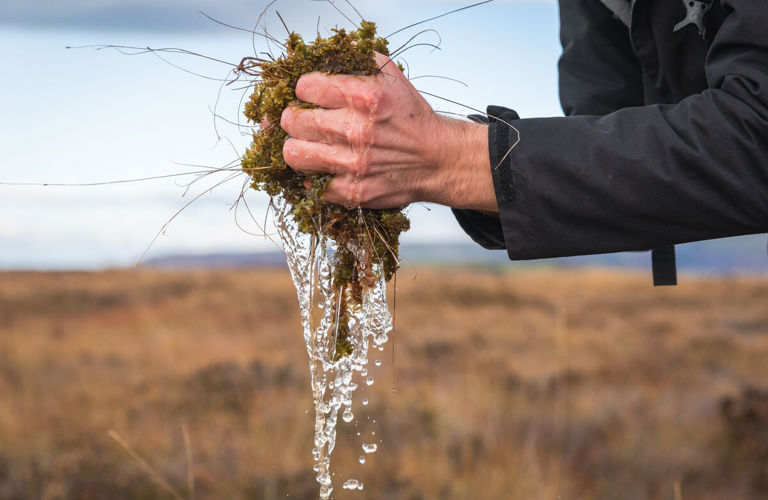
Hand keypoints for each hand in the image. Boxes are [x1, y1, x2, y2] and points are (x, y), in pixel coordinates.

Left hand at [280, 53, 497, 211]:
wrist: (437, 159)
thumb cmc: (411, 118)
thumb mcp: (391, 76)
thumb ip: (356, 60)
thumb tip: (324, 54)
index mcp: (363, 96)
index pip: (304, 87)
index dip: (304, 90)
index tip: (311, 95)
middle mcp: (356, 130)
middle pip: (292, 121)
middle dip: (294, 118)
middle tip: (304, 120)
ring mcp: (353, 164)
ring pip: (293, 154)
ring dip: (297, 147)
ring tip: (309, 144)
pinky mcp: (353, 191)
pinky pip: (310, 185)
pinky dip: (313, 177)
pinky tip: (324, 167)